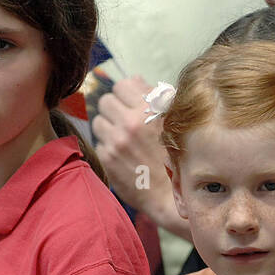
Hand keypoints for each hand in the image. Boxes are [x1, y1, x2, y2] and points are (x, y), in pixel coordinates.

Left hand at [91, 76, 174, 215]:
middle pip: (105, 101)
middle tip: (124, 122)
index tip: (131, 105)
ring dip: (108, 128)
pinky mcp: (107, 158)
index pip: (122, 85)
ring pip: (98, 121)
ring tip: (122, 140)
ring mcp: (117, 141)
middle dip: (113, 110)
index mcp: (149, 110)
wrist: (170, 194)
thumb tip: (134, 79)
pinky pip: (99, 143)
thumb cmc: (176, 156)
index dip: (126, 94)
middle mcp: (130, 123)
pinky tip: (122, 156)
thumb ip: (155, 97)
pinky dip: (108, 148)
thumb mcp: (174, 121)